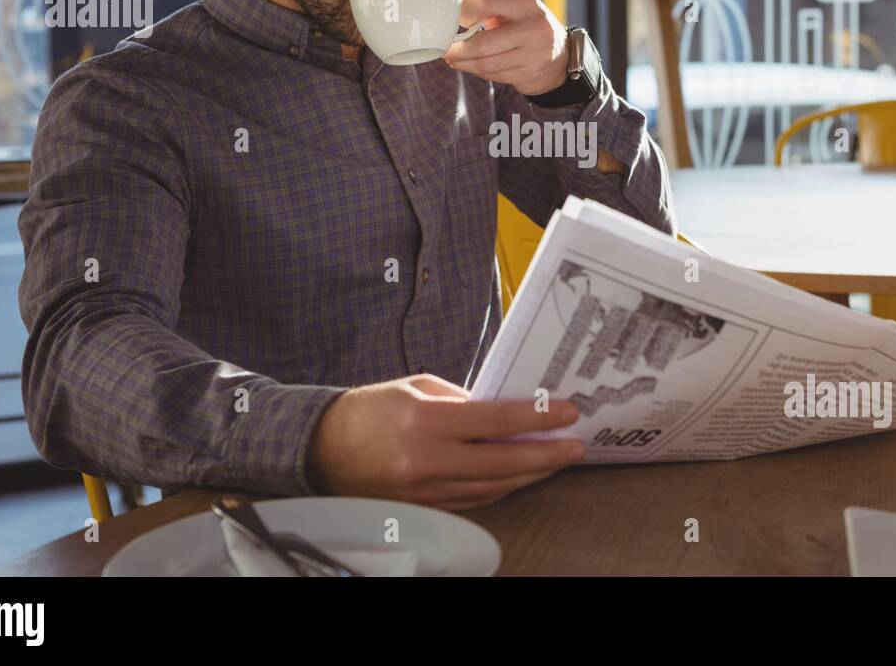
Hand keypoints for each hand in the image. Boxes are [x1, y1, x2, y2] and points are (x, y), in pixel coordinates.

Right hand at [307, 373, 585, 510]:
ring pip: (493, 487)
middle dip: (546, 455)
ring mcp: (425, 490)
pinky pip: (473, 500)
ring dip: (529, 474)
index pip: (496, 419)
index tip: (567, 413)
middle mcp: (427, 459)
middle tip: (575, 445)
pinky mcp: (423, 508)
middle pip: (503, 462)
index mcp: (425, 419)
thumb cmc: (369, 409)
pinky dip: (501, 489)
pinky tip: (520, 477)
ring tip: (555, 460)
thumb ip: (461, 399)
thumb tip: (503, 411)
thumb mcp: (415, 387)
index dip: (537, 417)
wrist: (321, 448)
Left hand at [443, 0, 567, 95]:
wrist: (560, 57)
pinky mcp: (529, 74)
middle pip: (483, 42)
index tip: (454, 20)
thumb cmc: (527, 26)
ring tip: (453, 58)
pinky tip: (470, 66)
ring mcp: (534, 54)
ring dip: (464, 63)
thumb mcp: (512, 6)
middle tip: (445, 48)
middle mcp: (534, 27)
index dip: (464, 12)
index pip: (486, 2)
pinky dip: (477, 71)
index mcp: (526, 3)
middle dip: (458, 48)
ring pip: (486, 63)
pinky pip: (494, 75)